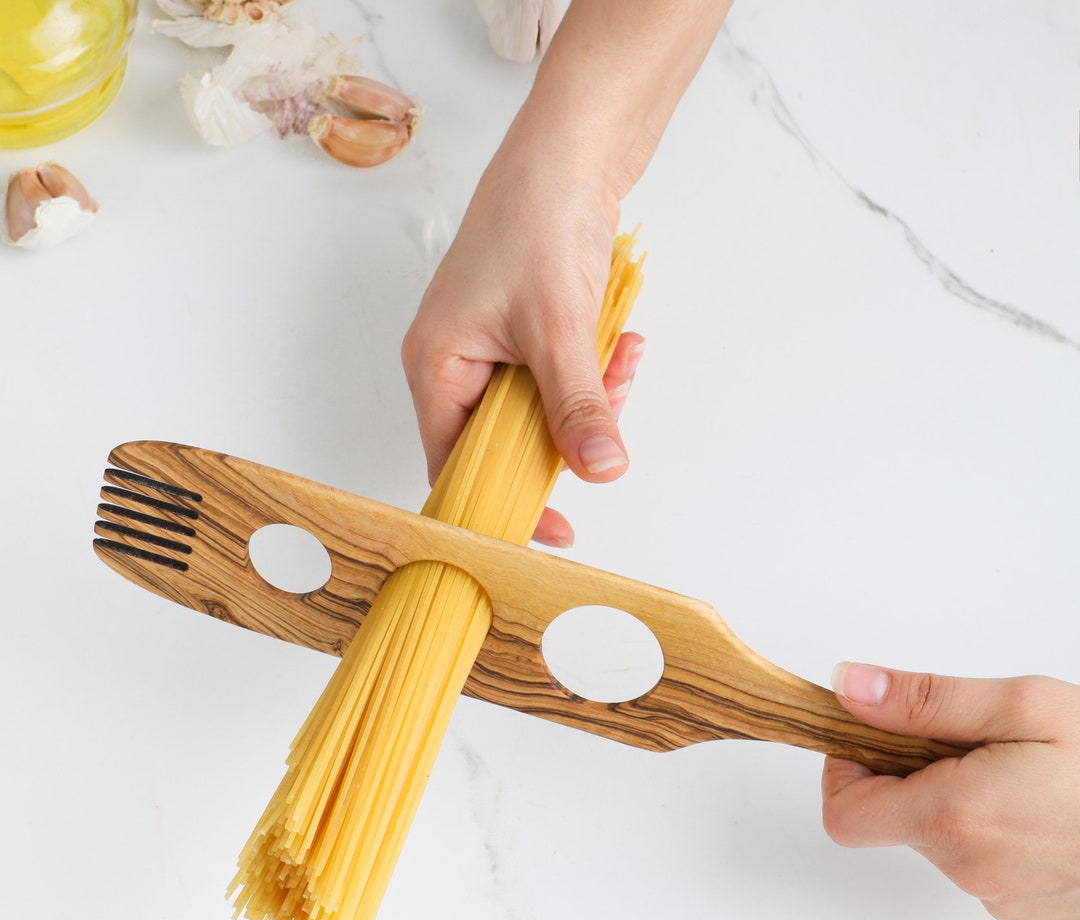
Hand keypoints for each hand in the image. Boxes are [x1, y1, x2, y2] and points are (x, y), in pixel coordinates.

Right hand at [401, 146, 643, 545]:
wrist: (568, 152)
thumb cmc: (537, 222)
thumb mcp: (558, 327)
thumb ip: (577, 404)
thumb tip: (600, 469)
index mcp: (436, 368)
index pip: (455, 467)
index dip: (504, 503)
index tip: (558, 527)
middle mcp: (455, 366)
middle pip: (506, 444)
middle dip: (566, 436)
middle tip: (606, 421)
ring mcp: (491, 351)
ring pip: (542, 414)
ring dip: (589, 400)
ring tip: (620, 362)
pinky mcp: (525, 336)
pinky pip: (560, 381)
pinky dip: (595, 374)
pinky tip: (623, 345)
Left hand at [823, 662, 1079, 919]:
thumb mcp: (1024, 706)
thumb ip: (924, 700)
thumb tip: (848, 688)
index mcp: (955, 819)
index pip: (845, 814)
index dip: (847, 772)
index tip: (874, 741)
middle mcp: (973, 873)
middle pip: (901, 821)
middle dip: (922, 778)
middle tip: (980, 746)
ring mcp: (1009, 906)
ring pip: (950, 847)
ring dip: (968, 809)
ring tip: (1031, 780)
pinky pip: (993, 878)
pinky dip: (1005, 844)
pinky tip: (1052, 818)